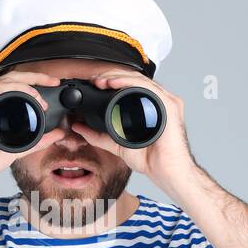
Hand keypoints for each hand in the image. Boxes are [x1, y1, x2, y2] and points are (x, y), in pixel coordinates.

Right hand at [0, 71, 68, 185]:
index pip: (14, 83)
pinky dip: (15, 89)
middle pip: (12, 77)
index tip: (52, 83)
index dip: (35, 80)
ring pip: (6, 80)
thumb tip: (59, 134)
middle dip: (36, 76)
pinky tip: (29, 96)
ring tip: (40, 98)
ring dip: (27, 85)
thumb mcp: (19, 148)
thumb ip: (39, 141)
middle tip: (53, 81)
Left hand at [69, 69, 196, 188]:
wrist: (165, 171)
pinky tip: (114, 83)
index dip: (110, 81)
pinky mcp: (168, 104)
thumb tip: (79, 128)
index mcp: (149, 106)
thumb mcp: (117, 144)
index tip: (93, 84)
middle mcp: (157, 101)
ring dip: (116, 77)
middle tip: (94, 80)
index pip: (128, 86)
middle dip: (111, 76)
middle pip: (132, 79)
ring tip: (100, 80)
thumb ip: (98, 136)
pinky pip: (146, 87)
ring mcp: (164, 101)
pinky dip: (128, 82)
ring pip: (138, 79)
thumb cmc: (150, 159)